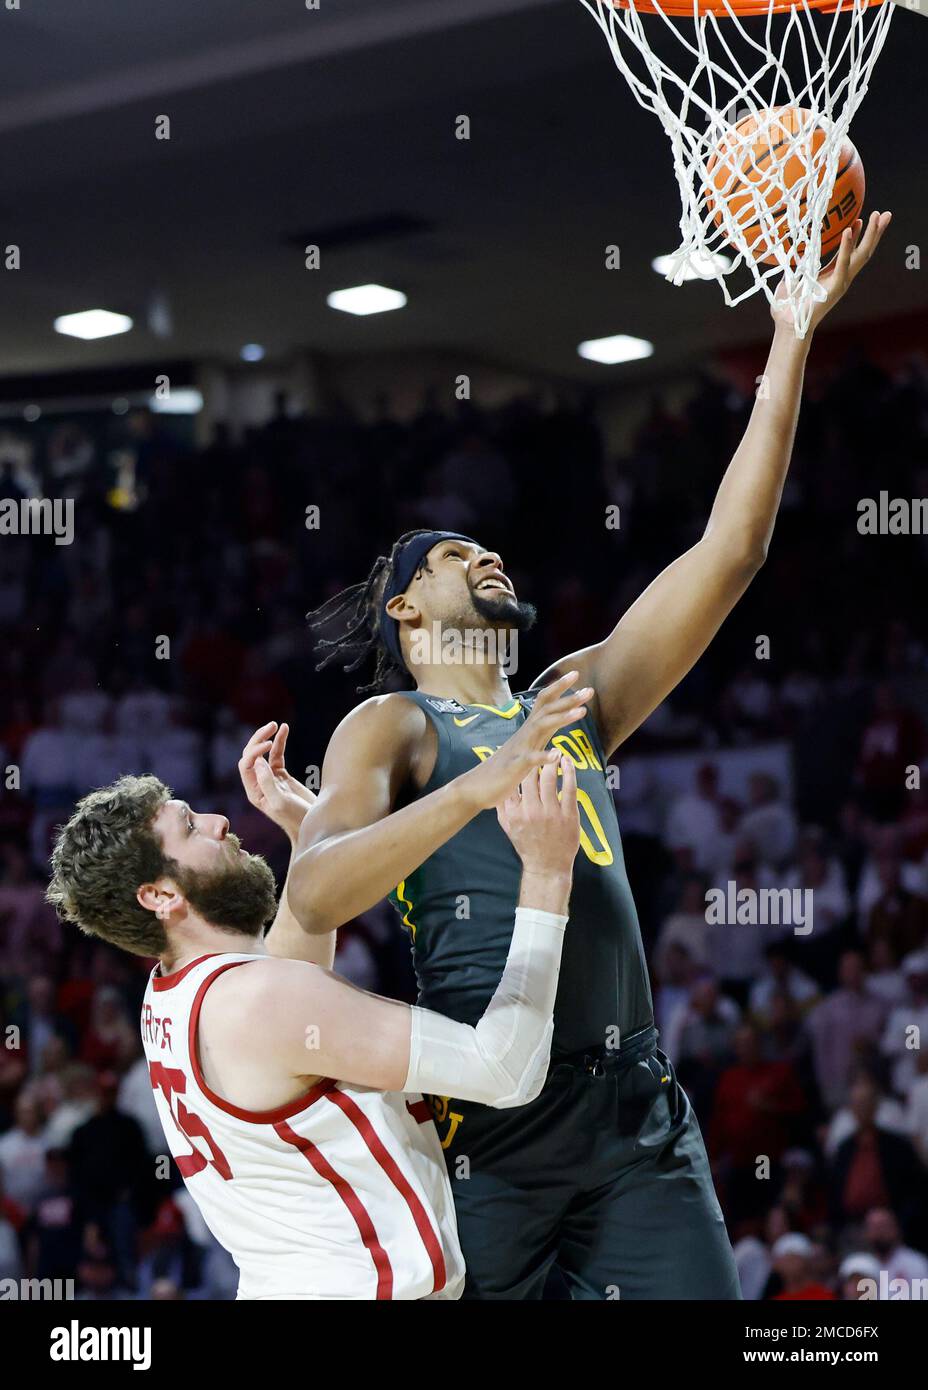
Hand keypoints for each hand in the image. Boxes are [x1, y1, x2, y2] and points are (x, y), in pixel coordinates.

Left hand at [238, 721, 315, 842]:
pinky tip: (285, 730)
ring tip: (277, 725)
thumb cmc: (296, 819)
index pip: (246, 764)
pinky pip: (277, 755)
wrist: (312, 826)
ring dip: (268, 737)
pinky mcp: (282, 776)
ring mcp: (270, 779)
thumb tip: (257, 760)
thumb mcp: (280, 802)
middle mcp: (258, 784)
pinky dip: (280, 742)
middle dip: (259, 739)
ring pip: (263, 753)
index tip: (269, 743)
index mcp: (254, 792)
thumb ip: (267, 782)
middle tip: (271, 726)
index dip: (255, 750)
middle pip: (251, 755)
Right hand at [461, 670, 592, 811]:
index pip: (545, 702)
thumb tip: (555, 727)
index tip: (576, 674)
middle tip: (589, 690)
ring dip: (562, 718)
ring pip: (541, 726)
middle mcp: (525, 734)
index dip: (560, 687)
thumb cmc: (502, 770)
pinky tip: (557, 754)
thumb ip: (539, 737)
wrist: (476, 787)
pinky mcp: (515, 766)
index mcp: (529, 731)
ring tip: (582, 712)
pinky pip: (530, 759)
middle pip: (546, 709)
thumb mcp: (525, 749)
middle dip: (568, 698)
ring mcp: (519, 748)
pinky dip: (544, 756)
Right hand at [497, 755, 580, 878]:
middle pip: (531, 776)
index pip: (515, 781)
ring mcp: (550, 813)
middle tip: (539, 743)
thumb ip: (503, 806)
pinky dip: (569, 771)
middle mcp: (531, 810)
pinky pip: (569, 787)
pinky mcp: (568, 815)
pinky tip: (568, 761)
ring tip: (555, 750)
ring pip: (549, 778)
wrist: (546, 867)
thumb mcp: (507, 826)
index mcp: (515, 812)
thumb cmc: (526, 845)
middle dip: (534, 759)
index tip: (522, 750)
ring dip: (551, 761)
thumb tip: (499, 784)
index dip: (519, 763)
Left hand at [771, 209, 890, 333]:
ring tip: (879, 216)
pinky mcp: (835, 287)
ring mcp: (840, 282)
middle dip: (875, 232)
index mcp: (830, 275)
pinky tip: (850, 230)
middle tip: (886, 214)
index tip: (860, 219)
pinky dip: (847, 246)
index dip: (855, 236)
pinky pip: (843, 263)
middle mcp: (840, 277)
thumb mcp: (793, 280)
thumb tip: (786, 255)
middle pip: (863, 251)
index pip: (847, 252)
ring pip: (861, 254)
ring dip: (871, 234)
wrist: (788, 325)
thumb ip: (794, 267)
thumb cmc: (788, 306)